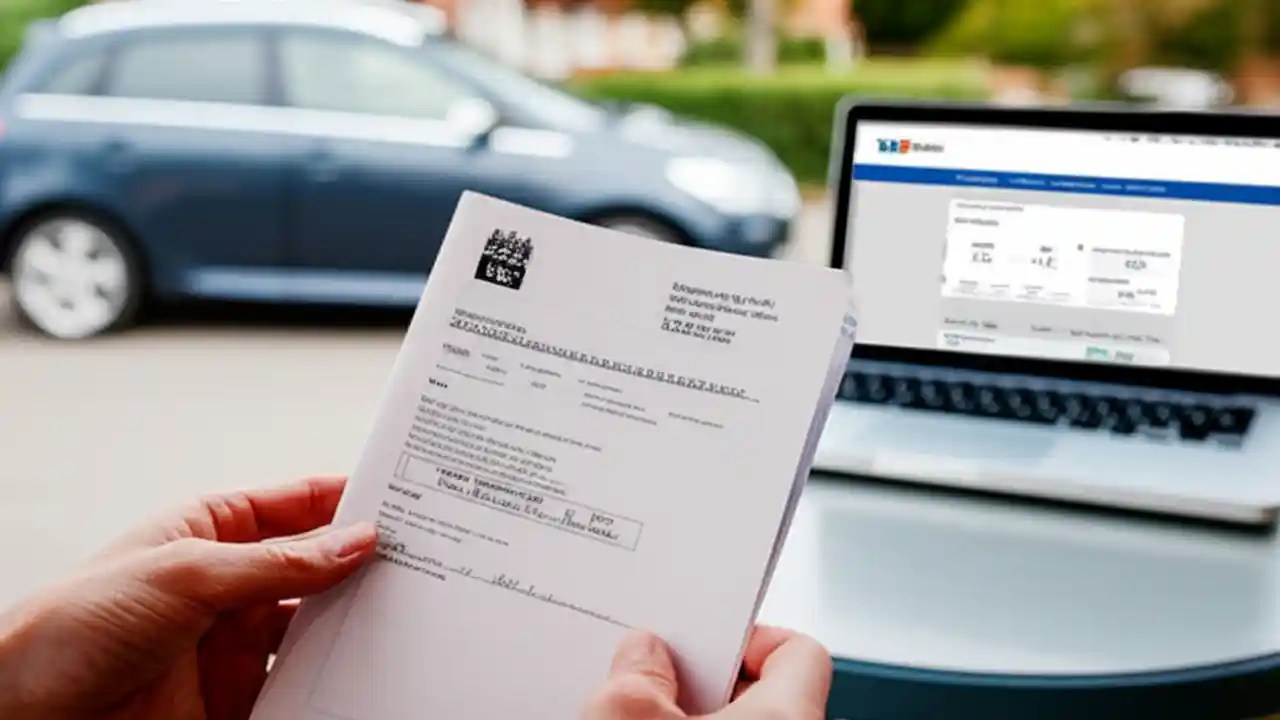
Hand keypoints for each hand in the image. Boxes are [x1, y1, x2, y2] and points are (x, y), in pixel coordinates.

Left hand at [0, 477, 377, 719]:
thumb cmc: (72, 626)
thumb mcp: (186, 573)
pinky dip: (332, 677)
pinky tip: (358, 669)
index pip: (296, 505)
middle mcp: (229, 582)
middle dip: (363, 562)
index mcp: (210, 530)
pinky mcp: (238, 695)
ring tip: (401, 615)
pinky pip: (300, 682)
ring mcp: (234, 640)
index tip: (404, 497)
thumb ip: (278, 563)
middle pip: (316, 566)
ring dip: (354, 622)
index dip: (347, 498)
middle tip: (420, 559)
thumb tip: (354, 542)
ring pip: (317, 624)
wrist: (30, 715)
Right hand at [582, 626, 831, 718]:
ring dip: (678, 715)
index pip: (798, 651)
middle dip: (697, 682)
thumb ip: (637, 673)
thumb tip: (642, 653)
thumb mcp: (623, 715)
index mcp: (786, 716)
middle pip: (755, 692)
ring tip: (626, 712)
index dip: (745, 637)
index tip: (699, 641)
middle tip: (648, 677)